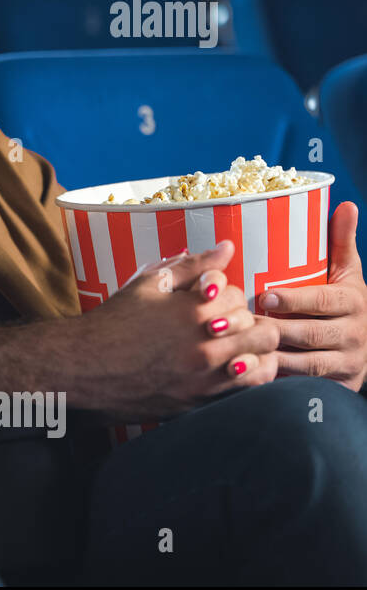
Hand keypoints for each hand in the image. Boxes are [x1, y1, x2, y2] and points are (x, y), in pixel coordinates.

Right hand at [71, 239, 280, 418]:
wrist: (85, 366)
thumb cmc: (114, 322)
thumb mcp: (147, 285)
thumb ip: (191, 266)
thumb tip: (226, 247)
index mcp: (193, 310)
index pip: (239, 296)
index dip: (228, 296)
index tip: (211, 302)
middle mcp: (205, 344)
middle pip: (261, 329)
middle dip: (250, 323)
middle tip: (230, 324)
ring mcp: (204, 376)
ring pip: (264, 361)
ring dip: (257, 350)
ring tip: (239, 347)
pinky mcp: (200, 401)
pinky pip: (248, 390)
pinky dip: (250, 376)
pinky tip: (234, 368)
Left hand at [254, 201, 366, 391]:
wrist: (363, 347)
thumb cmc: (342, 303)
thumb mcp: (346, 273)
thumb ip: (340, 242)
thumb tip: (346, 204)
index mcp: (353, 302)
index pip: (322, 301)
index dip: (293, 300)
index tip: (263, 297)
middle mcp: (355, 334)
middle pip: (309, 334)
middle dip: (272, 330)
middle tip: (236, 324)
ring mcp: (347, 363)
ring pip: (304, 363)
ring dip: (270, 356)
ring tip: (236, 348)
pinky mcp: (337, 385)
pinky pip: (303, 384)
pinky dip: (276, 379)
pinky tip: (250, 372)